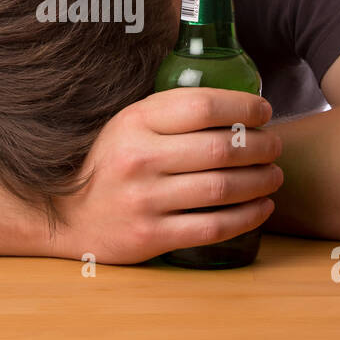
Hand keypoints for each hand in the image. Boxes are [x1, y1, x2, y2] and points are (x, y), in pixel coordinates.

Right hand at [50, 88, 283, 263]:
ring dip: (260, 181)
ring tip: (274, 175)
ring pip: (222, 188)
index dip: (244, 107)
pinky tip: (261, 207)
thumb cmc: (110, 162)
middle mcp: (139, 159)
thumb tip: (237, 102)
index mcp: (135, 122)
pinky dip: (247, 217)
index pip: (203, 106)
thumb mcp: (128, 124)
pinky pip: (213, 227)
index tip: (264, 112)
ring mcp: (144, 200)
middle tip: (274, 146)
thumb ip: (171, 113)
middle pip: (221, 148)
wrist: (65, 215)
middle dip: (261, 146)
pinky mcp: (151, 236)